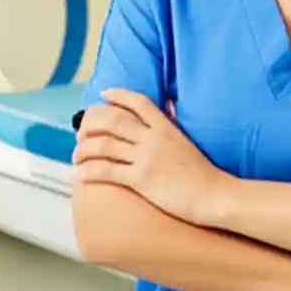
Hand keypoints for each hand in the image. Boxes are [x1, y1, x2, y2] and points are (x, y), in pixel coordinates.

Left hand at [72, 89, 232, 224]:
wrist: (213, 196)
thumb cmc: (203, 173)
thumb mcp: (188, 141)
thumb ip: (175, 124)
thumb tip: (169, 107)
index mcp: (166, 127)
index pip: (138, 102)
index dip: (118, 95)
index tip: (103, 94)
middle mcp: (153, 138)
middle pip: (114, 121)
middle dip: (92, 124)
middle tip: (81, 133)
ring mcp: (146, 158)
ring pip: (105, 145)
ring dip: (85, 149)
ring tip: (76, 156)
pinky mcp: (141, 179)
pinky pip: (108, 170)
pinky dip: (90, 171)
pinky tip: (81, 175)